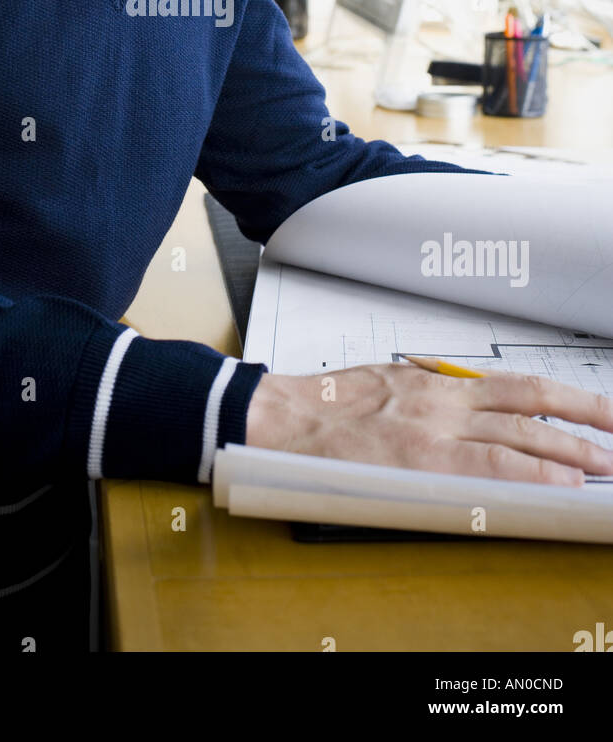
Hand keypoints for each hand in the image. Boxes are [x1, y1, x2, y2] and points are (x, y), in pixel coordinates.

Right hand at [244, 365, 612, 484]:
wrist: (284, 418)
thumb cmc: (327, 405)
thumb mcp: (388, 382)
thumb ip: (430, 390)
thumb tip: (466, 403)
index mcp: (438, 382)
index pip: (517, 385)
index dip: (564, 396)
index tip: (596, 409)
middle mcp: (444, 400)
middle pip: (531, 403)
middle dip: (583, 418)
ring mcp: (435, 430)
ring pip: (519, 435)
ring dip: (569, 450)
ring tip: (603, 464)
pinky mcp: (420, 460)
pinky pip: (488, 465)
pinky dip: (530, 472)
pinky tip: (558, 482)